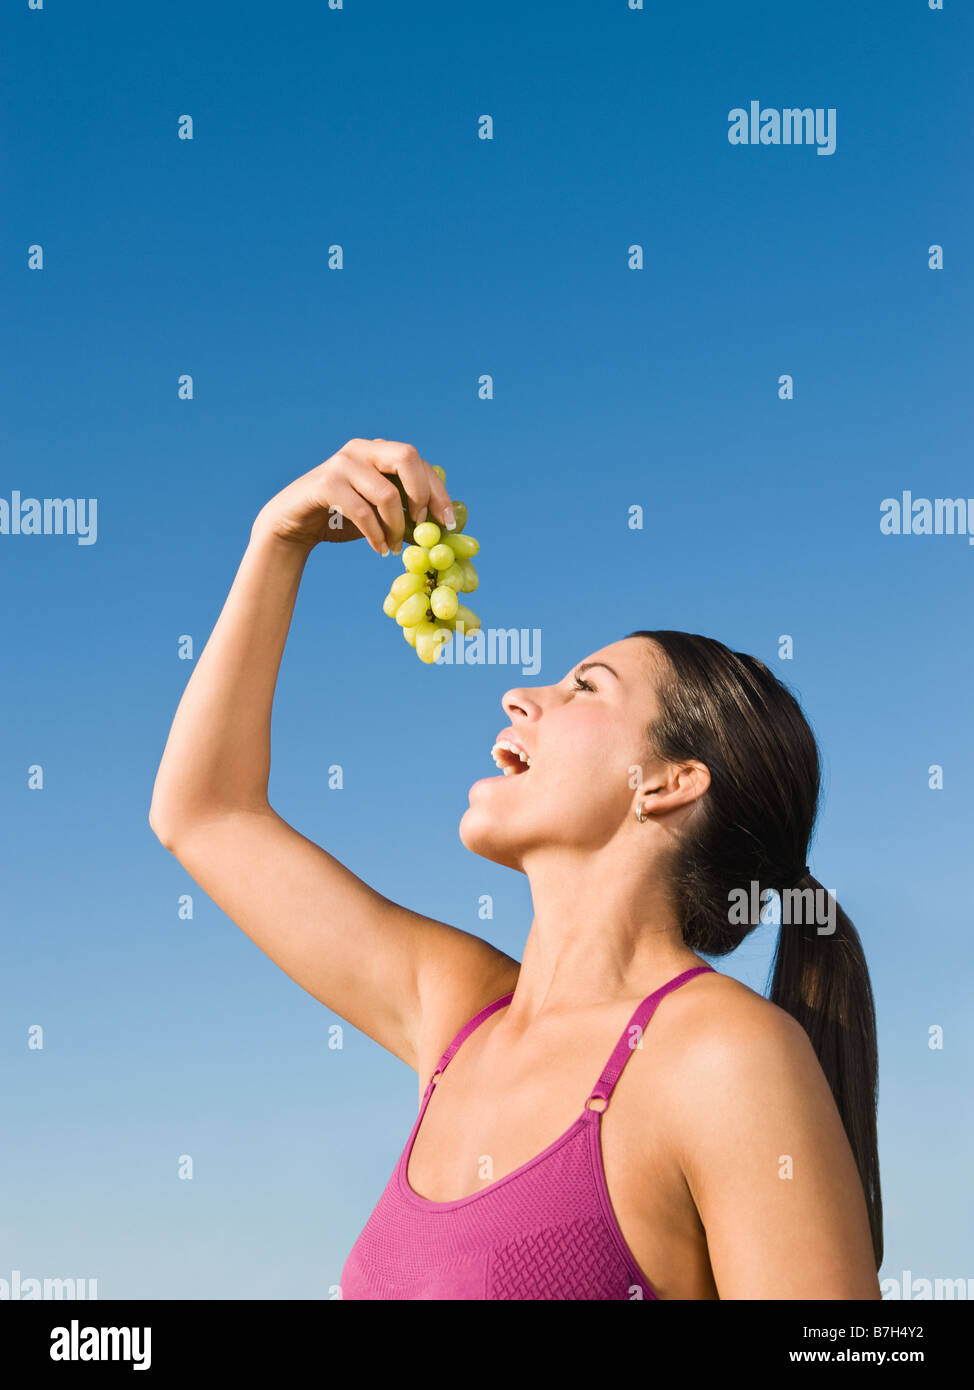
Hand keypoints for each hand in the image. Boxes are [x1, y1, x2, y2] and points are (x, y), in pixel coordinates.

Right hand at [251, 438, 455, 554]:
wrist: (294, 524)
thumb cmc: (341, 519)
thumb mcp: (381, 515)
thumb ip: (408, 515)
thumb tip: (445, 529)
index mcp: (378, 450)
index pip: (418, 461)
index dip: (438, 491)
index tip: (448, 523)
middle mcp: (362, 449)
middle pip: (407, 457)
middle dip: (421, 495)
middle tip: (422, 527)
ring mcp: (343, 463)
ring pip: (387, 492)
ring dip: (396, 527)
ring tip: (394, 547)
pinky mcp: (326, 483)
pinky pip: (363, 511)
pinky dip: (376, 535)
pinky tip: (379, 549)